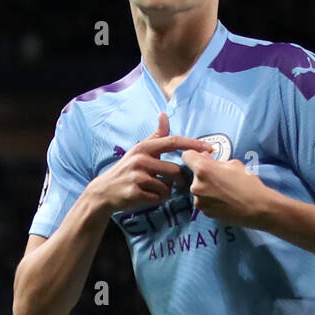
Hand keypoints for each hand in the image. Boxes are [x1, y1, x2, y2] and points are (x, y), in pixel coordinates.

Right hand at [88, 113, 212, 214]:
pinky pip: (159, 198)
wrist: (105, 191)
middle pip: (175, 170)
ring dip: (167, 191)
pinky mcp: (135, 192)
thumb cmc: (128, 169)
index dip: (193, 145)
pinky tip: (149, 196)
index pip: (173, 141)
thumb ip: (156, 135)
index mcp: (144, 147)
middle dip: (180, 180)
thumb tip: (164, 115)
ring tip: (158, 190)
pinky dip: (158, 199)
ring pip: (168, 187)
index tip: (210, 148)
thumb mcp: (140, 150)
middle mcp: (140, 159)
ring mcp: (137, 176)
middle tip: (177, 185)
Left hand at [181, 149, 271, 228]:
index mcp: (203, 169)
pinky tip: (224, 200)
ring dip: (207, 187)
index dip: (195, 156)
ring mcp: (199, 201)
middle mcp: (196, 186)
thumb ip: (215, 161)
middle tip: (220, 177)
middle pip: (193, 175)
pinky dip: (211, 199)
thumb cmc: (248, 183)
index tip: (204, 158)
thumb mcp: (233, 164)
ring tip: (224, 191)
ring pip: (199, 189)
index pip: (186, 156)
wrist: (258, 209)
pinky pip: (204, 201)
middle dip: (203, 174)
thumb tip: (206, 159)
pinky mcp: (205, 213)